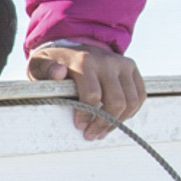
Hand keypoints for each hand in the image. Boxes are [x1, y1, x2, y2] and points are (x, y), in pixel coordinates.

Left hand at [30, 43, 145, 138]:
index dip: (87, 116)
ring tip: (103, 130)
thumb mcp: (41, 65)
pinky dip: (130, 112)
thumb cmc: (53, 62)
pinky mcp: (131, 67)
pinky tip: (115, 119)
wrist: (71, 46)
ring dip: (118, 121)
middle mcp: (107, 60)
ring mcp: (122, 63)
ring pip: (131, 101)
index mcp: (84, 60)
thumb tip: (58, 73)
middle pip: (116, 101)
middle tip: (91, 134)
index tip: (79, 126)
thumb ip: (47, 70)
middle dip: (104, 123)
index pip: (93, 95)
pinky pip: (139, 95)